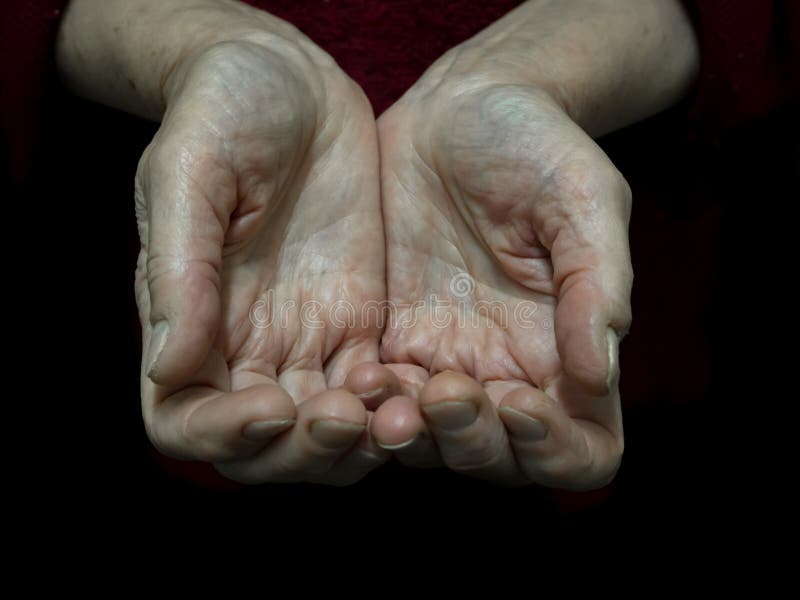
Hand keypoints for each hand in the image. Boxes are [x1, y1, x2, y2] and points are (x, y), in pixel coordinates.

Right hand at [134, 38, 388, 484]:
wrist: (292, 83)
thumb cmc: (223, 112)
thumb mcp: (189, 173)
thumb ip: (180, 271)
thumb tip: (168, 368)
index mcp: (187, 324)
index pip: (184, 422)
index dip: (223, 436)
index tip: (273, 408)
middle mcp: (243, 347)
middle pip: (264, 446)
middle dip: (303, 451)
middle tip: (347, 418)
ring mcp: (304, 340)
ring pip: (326, 432)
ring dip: (357, 441)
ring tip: (396, 414)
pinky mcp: (358, 323)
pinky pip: (374, 389)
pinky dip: (394, 404)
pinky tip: (420, 387)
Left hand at [370, 81, 632, 489]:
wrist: (461, 111)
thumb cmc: (537, 146)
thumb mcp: (583, 198)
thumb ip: (597, 283)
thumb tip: (601, 374)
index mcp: (567, 352)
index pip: (583, 450)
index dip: (556, 450)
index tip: (518, 400)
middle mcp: (507, 371)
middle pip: (497, 458)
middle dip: (470, 441)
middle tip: (443, 391)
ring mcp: (443, 359)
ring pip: (429, 442)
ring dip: (410, 435)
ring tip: (384, 389)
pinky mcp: (389, 338)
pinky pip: (377, 399)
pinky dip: (367, 405)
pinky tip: (357, 373)